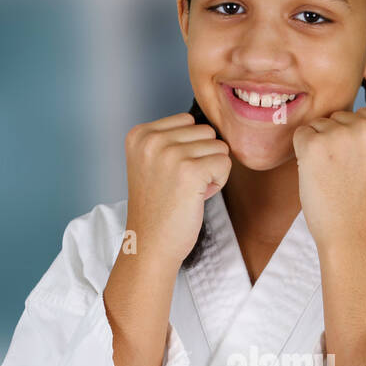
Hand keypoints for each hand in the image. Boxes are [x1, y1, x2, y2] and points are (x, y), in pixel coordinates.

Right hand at [124, 111, 231, 266]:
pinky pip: (225, 163)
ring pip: (218, 146)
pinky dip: (219, 182)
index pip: (188, 121)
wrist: (150, 245)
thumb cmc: (157, 208)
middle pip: (205, 131)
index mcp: (139, 134)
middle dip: (202, 159)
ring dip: (211, 171)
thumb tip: (212, 125)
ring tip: (188, 192)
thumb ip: (173, 139)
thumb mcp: (153, 163)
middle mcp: (151, 139)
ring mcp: (170, 154)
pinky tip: (198, 197)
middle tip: (181, 185)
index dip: (188, 150)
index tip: (171, 175)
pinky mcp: (190, 171)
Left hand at [292, 107, 365, 252]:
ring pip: (320, 125)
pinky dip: (303, 154)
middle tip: (345, 175)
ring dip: (320, 147)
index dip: (355, 142)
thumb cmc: (365, 205)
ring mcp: (340, 133)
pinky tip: (317, 175)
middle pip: (340, 117)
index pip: (363, 115)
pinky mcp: (314, 144)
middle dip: (337, 141)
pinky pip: (301, 135)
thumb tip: (344, 116)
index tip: (359, 166)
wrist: (353, 236)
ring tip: (333, 177)